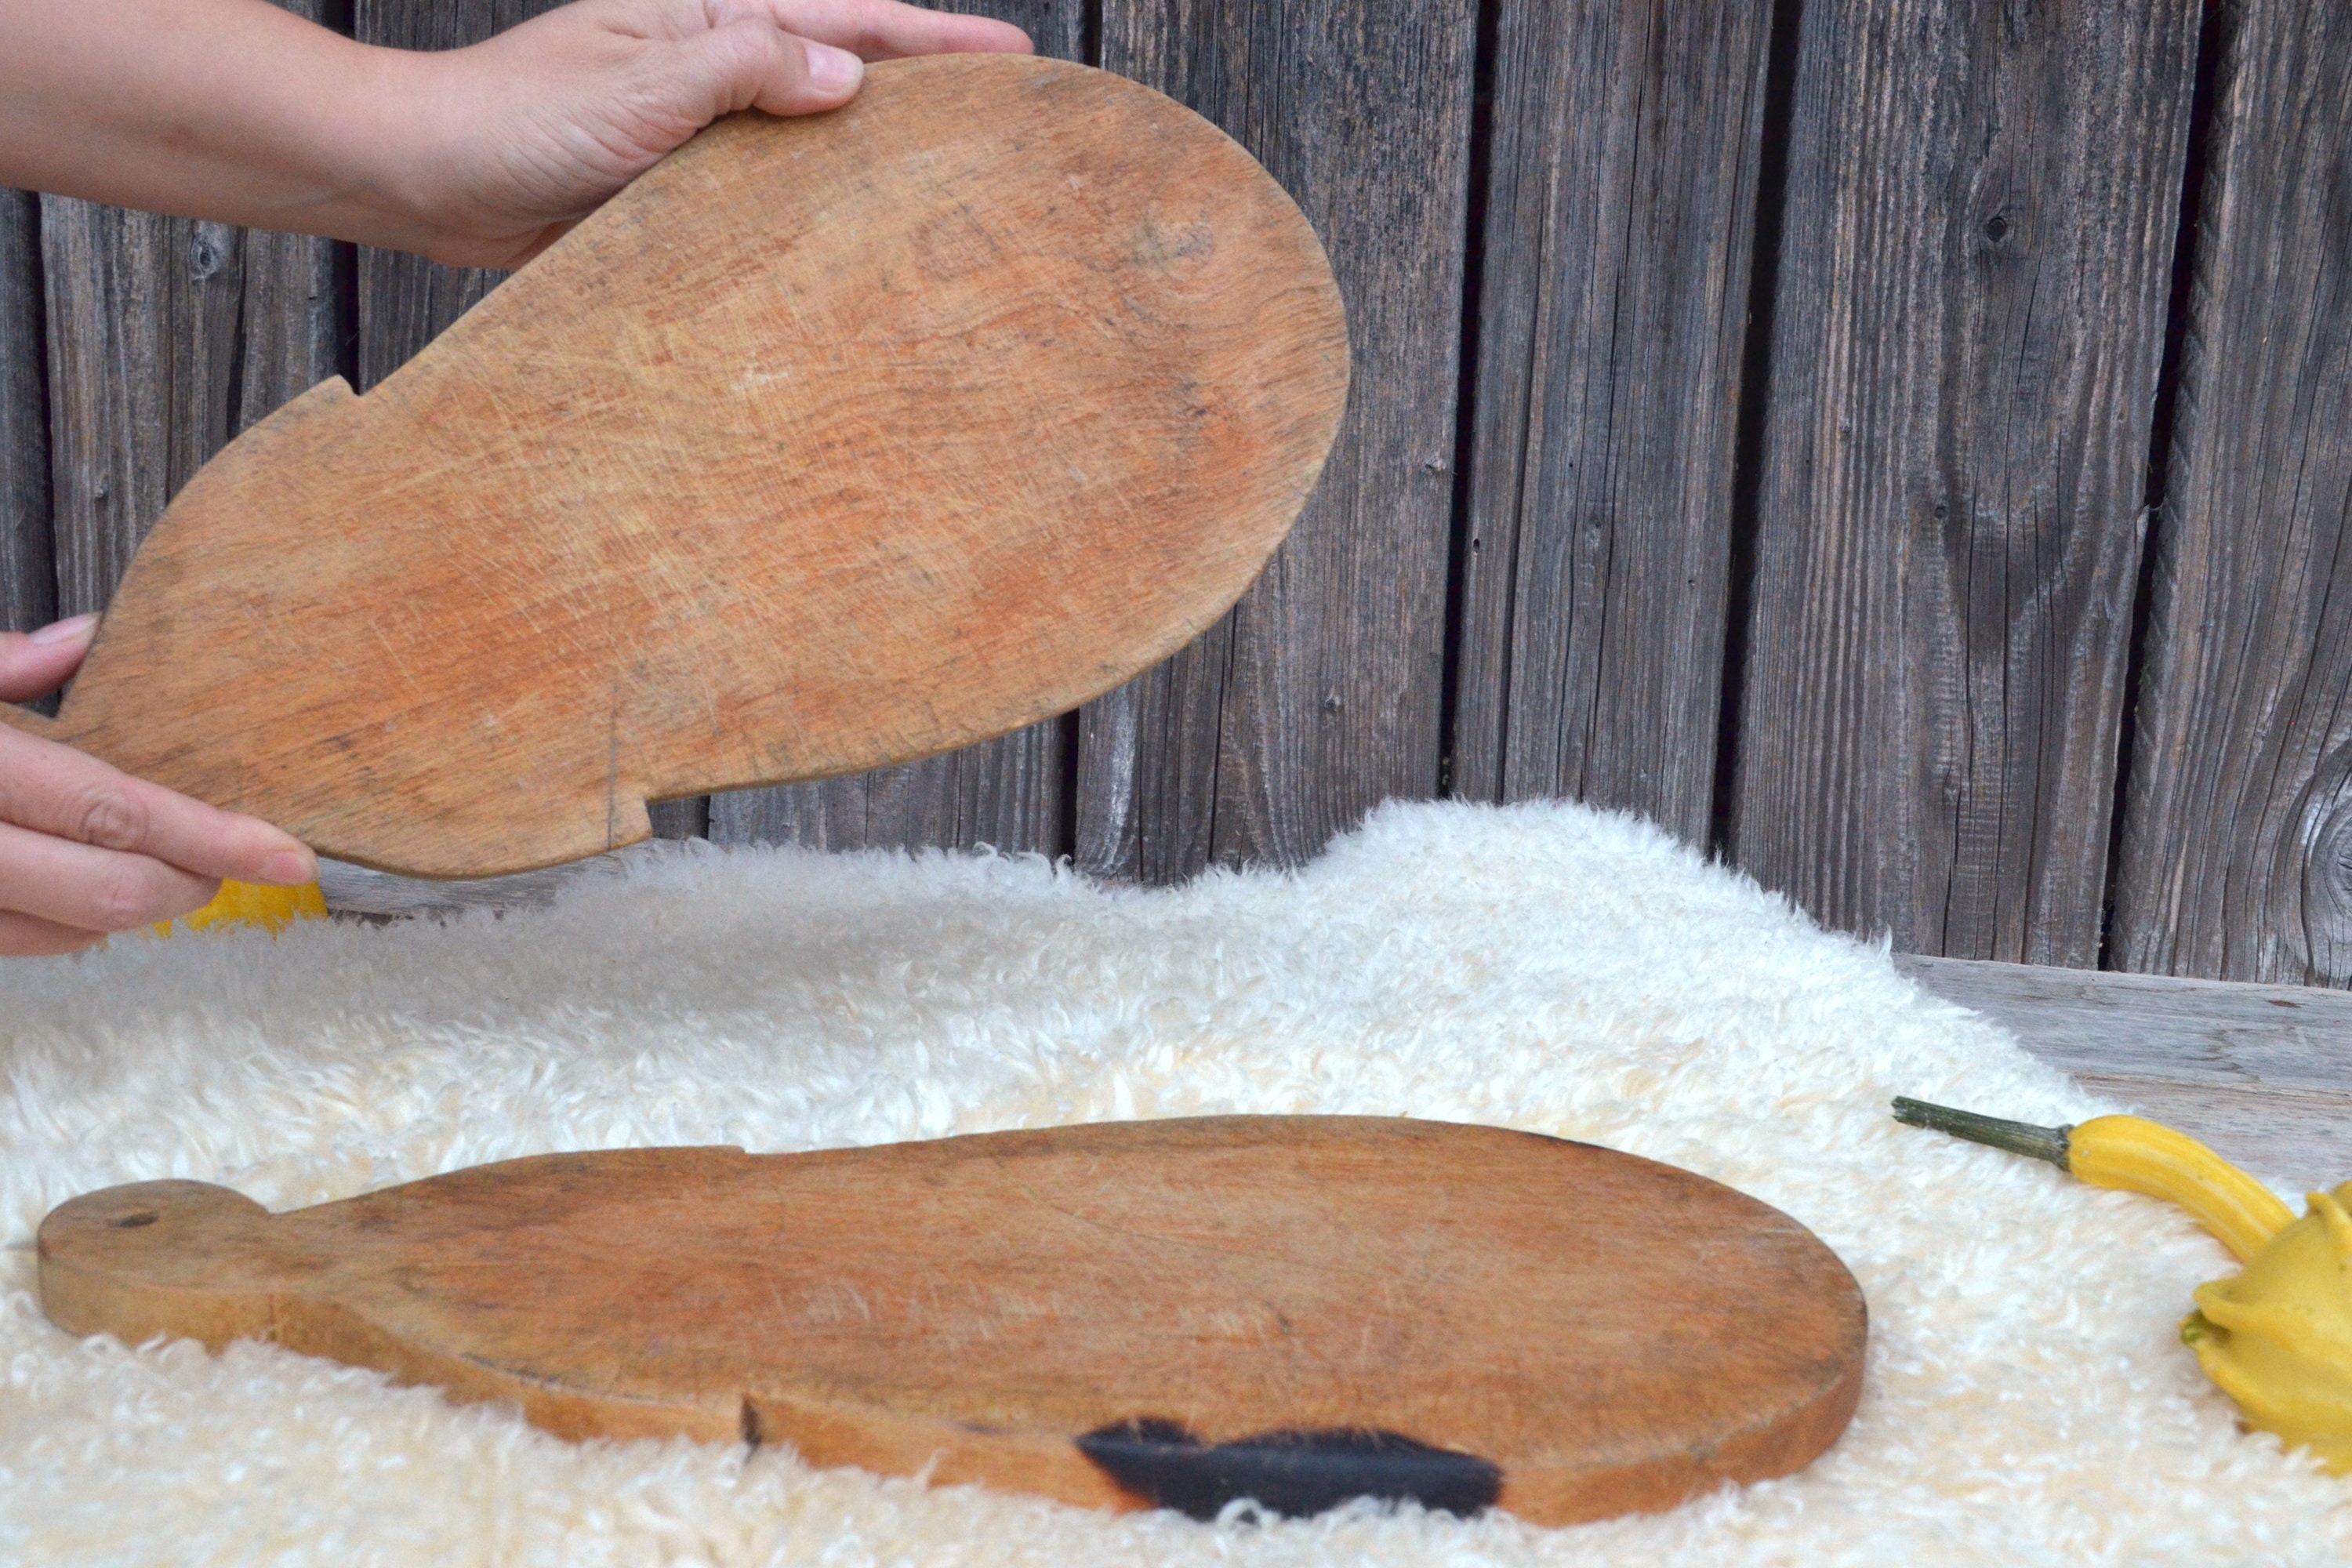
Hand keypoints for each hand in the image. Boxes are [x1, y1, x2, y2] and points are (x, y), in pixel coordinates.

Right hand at [0, 617, 317, 956]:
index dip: (213, 838)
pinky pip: (36, 942)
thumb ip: (8, 665)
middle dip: (196, 879)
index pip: (114, 813)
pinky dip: (84, 917)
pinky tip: (104, 875)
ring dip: (145, 902)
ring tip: (180, 860)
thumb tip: (88, 639)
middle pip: (114, 891)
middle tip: (244, 855)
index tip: (288, 853)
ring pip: (79, 930)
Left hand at [374, 0, 1033, 266]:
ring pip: (813, 150)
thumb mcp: (639, 85)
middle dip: (928, 98)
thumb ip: (743, 71)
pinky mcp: (677, 203)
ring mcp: (699, 139)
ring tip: (958, 198)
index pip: (849, 22)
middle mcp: (713, 73)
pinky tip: (857, 255)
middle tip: (1011, 131)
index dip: (936, 41)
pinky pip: (765, 211)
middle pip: (845, 79)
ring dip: (877, 170)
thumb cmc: (512, 117)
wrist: (423, 177)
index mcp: (709, 20)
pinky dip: (814, 227)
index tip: (1016, 56)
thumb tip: (847, 77)